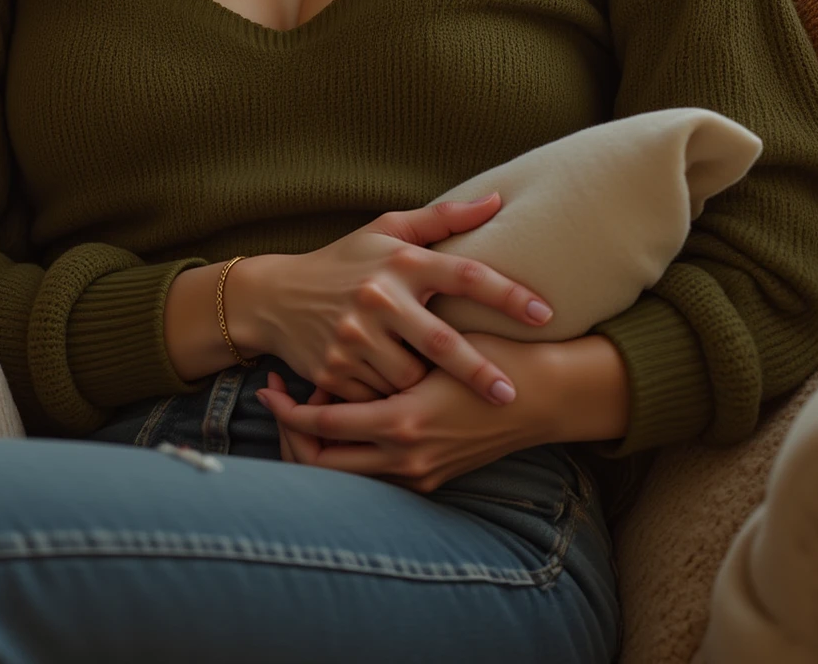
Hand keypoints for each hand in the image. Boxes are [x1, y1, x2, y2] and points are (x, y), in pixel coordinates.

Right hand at [226, 196, 552, 405]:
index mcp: (400, 261)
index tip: (544, 314)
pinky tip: (405, 405)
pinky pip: (378, 397)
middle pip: (442, 342)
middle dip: (480, 371)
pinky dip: (394, 402)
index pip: (464, 275)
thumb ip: (444, 219)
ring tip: (450, 401)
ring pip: (410, 378)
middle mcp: (379, 297)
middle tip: (512, 392)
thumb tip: (499, 198)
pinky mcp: (334, 370)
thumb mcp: (387, 228)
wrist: (275, 296)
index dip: (508, 294)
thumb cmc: (344, 260)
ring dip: (430, 390)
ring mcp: (354, 336)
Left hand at [257, 360, 540, 494]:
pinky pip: (372, 474)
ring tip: (310, 406)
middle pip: (320, 464)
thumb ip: (386, 345)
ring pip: (343, 475)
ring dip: (320, 446)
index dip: (287, 410)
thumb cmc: (494, 353)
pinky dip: (351, 452)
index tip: (271, 387)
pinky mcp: (431, 478)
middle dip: (291, 436)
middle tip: (281, 401)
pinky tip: (349, 416)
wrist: (546, 396)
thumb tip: (337, 344)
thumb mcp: (438, 338)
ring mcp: (419, 473)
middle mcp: (406, 456)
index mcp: (402, 421)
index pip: (320, 428)